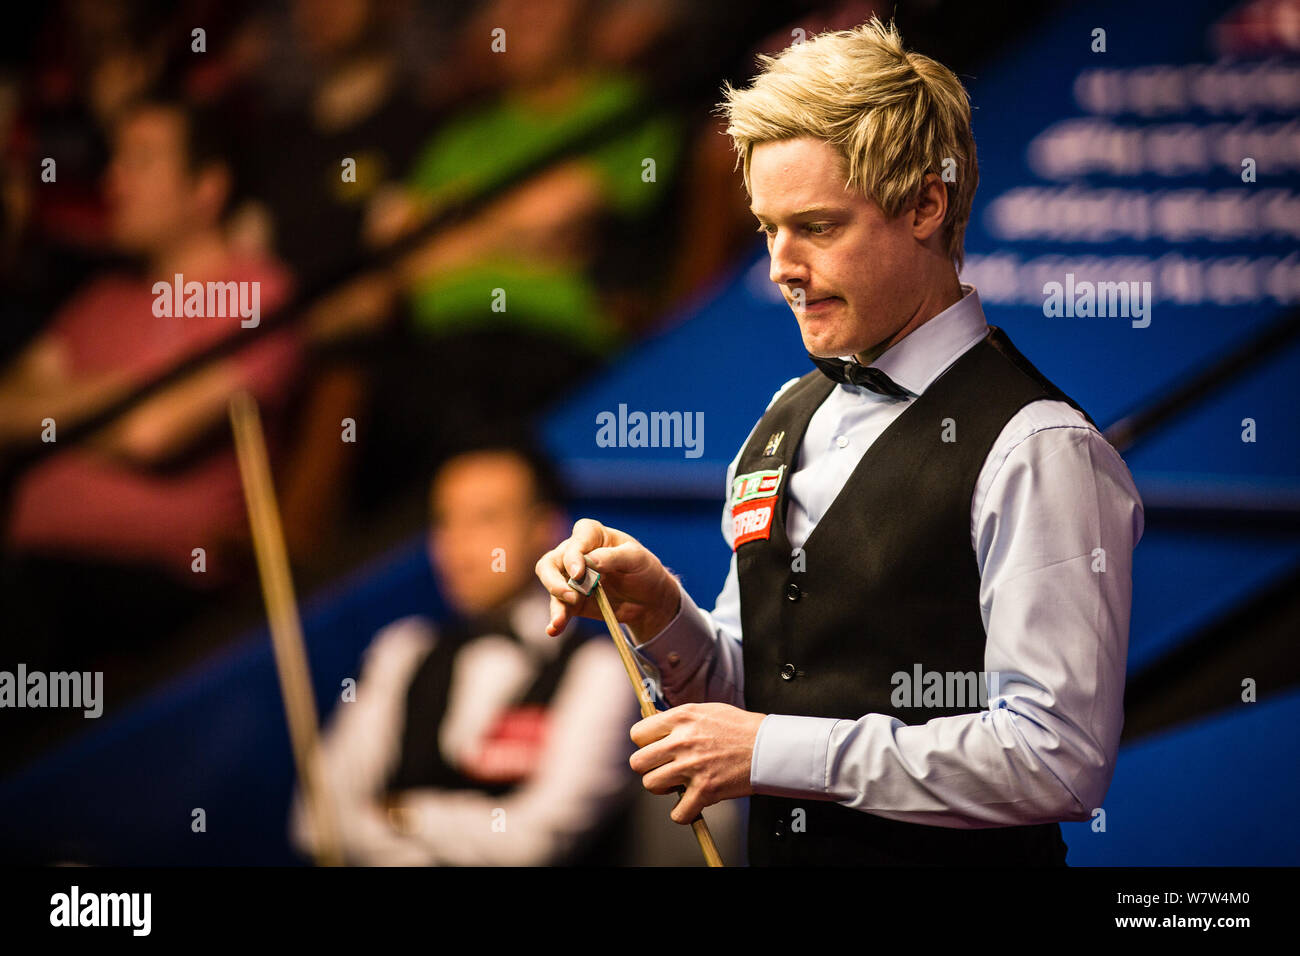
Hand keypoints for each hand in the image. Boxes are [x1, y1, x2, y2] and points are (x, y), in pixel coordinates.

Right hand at [534, 518, 680, 642]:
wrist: (648, 598)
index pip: (576, 540)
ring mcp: (570, 578)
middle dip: (555, 580)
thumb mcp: (636, 559)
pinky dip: (556, 619)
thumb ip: (613, 557)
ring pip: (552, 586)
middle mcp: (575, 553)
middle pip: (552, 562)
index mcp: (592, 535)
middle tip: (570, 596)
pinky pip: (560, 608)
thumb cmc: (643, 569)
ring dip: (556, 602)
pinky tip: (553, 629)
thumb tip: (590, 561)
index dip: (573, 555)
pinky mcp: (572, 600)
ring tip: (560, 619)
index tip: (579, 573)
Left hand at [630, 703, 765, 822]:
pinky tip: (691, 802)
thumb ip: (675, 716)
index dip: (644, 743)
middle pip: (638, 762)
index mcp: (681, 718)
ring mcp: (693, 766)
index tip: (654, 748)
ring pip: (651, 785)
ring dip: (663, 788)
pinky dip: (683, 812)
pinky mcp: (706, 790)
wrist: (768, 747)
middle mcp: (683, 741)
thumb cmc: (739, 728)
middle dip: (648, 767)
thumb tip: (649, 716)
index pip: (637, 734)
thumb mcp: (704, 711)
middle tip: (664, 768)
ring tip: (678, 782)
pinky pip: (678, 812)